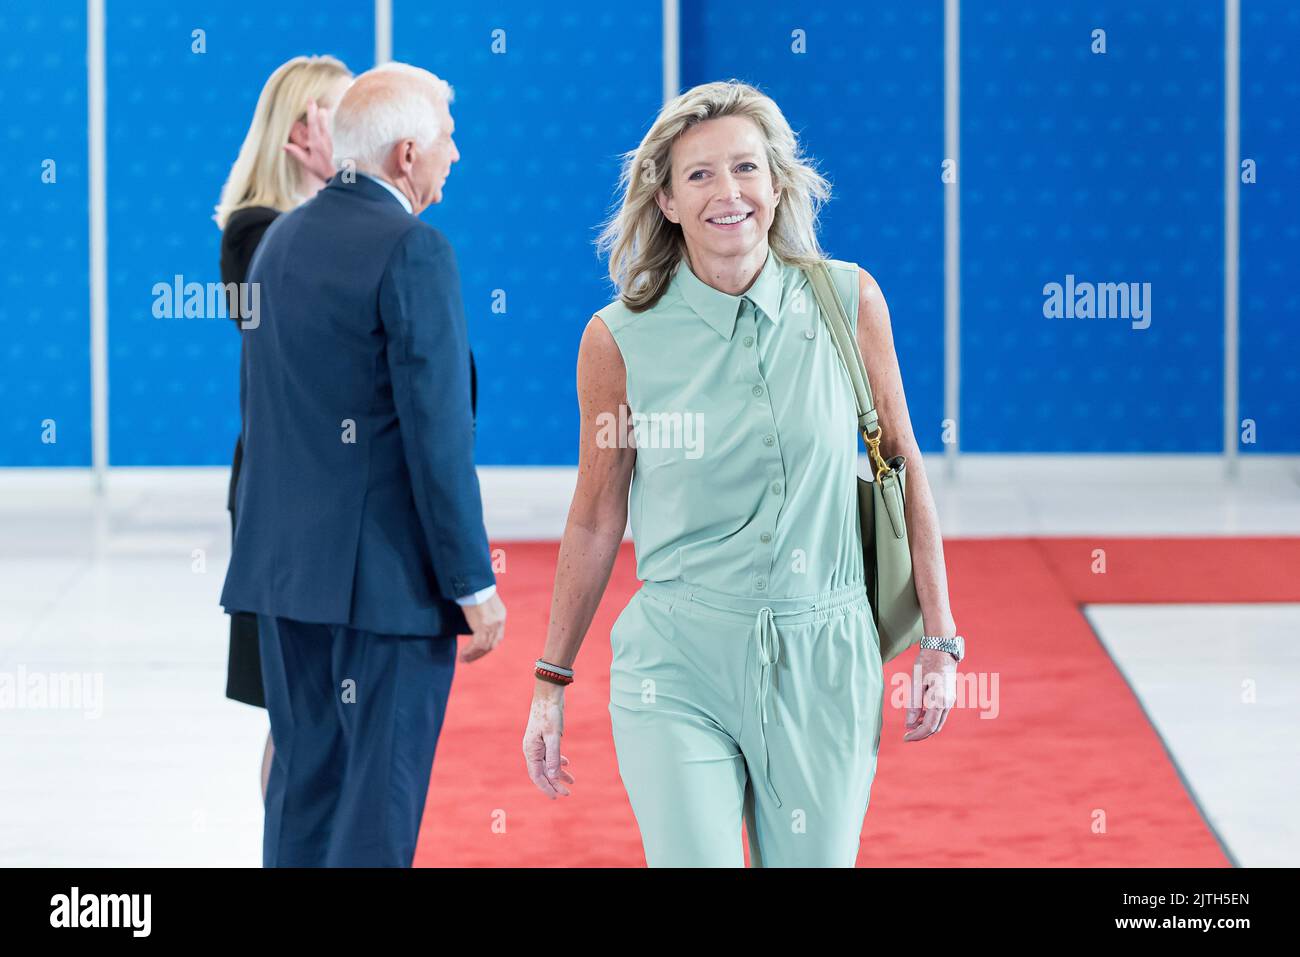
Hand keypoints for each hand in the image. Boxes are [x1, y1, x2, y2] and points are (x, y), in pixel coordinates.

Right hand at [283, 98, 335, 190]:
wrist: (330, 173)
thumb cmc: (317, 168)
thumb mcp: (306, 162)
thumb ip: (296, 152)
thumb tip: (284, 145)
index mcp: (316, 142)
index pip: (313, 124)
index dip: (311, 111)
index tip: (310, 100)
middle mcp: (324, 137)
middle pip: (322, 118)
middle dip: (316, 108)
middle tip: (311, 98)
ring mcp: (328, 136)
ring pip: (325, 120)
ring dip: (320, 112)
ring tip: (314, 104)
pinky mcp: (329, 137)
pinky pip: (326, 124)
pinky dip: (322, 118)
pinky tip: (319, 112)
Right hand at [460, 593, 505, 662]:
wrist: (473, 584)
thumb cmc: (474, 590)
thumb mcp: (483, 602)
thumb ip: (484, 612)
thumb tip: (476, 620)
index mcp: (501, 614)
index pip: (497, 636)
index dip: (487, 646)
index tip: (478, 652)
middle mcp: (499, 621)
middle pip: (492, 644)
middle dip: (480, 654)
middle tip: (469, 659)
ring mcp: (492, 624)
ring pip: (484, 646)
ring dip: (473, 655)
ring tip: (463, 659)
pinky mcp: (483, 625)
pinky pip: (477, 644)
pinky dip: (469, 651)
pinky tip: (462, 655)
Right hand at [523, 680, 572, 798]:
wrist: (548, 693)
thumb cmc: (550, 713)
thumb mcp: (554, 736)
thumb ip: (553, 757)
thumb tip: (553, 776)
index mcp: (531, 750)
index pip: (537, 776)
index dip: (547, 787)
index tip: (557, 796)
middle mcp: (532, 749)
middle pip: (542, 772)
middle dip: (554, 783)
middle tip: (568, 793)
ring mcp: (537, 743)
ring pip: (547, 764)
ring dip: (558, 773)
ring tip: (572, 781)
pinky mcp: (544, 737)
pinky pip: (549, 754)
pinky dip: (558, 761)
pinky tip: (567, 763)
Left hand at [903, 647, 957, 740]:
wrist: (942, 649)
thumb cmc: (927, 663)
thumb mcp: (916, 683)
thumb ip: (914, 705)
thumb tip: (909, 724)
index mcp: (940, 700)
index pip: (929, 726)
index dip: (917, 735)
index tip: (905, 738)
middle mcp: (948, 703)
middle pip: (935, 727)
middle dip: (921, 734)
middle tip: (907, 735)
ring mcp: (950, 700)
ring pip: (938, 721)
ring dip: (925, 726)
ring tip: (911, 725)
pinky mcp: (949, 696)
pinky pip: (940, 713)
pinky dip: (930, 718)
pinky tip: (919, 715)